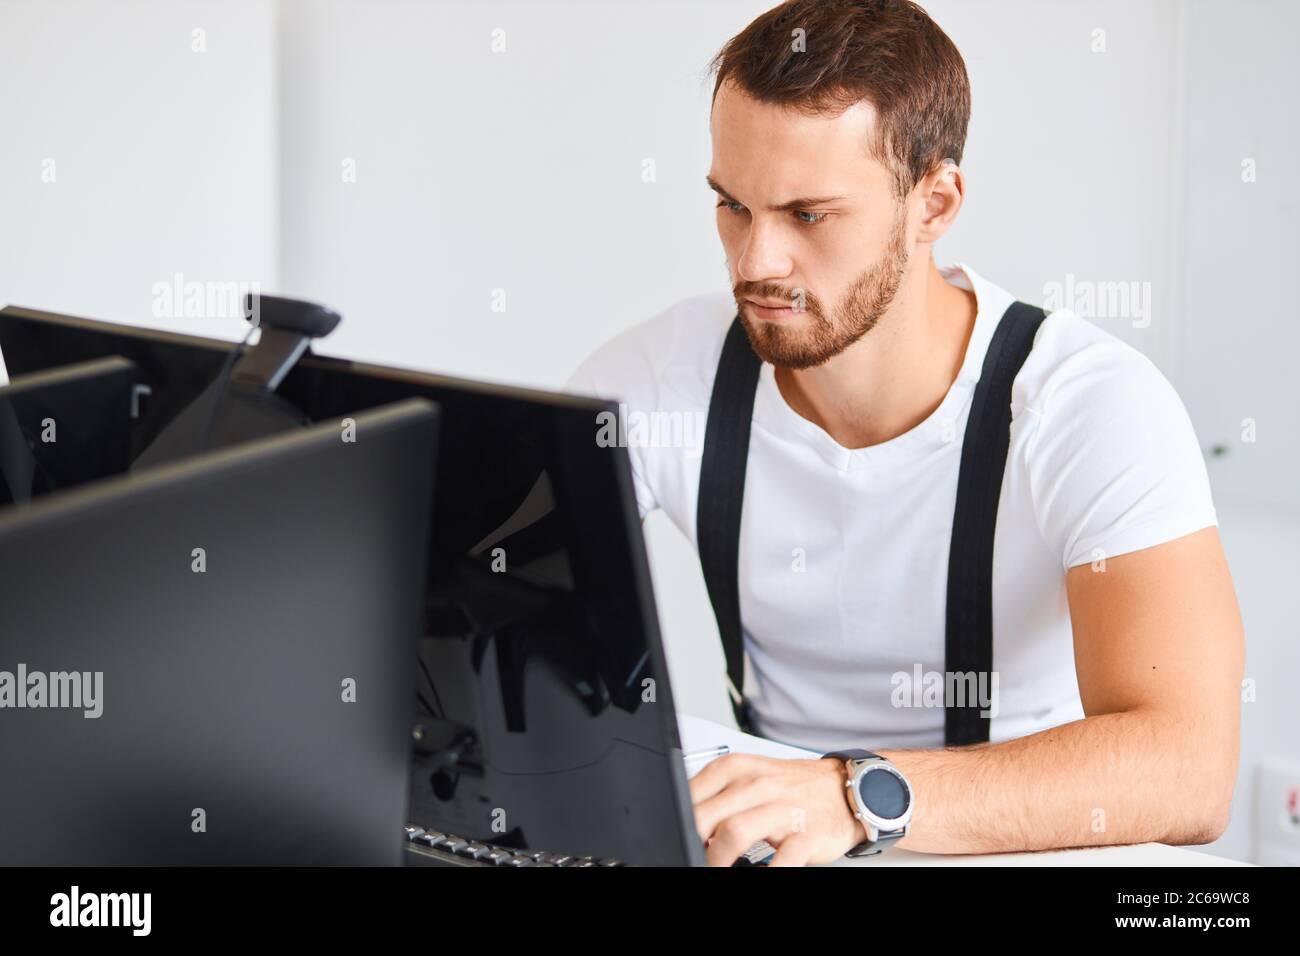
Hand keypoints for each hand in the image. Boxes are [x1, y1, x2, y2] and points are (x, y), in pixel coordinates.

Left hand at [688, 753, 866, 865]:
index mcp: (738, 769)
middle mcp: (757, 786)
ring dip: (717, 860)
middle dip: (693, 842)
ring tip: (716, 868)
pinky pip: (780, 860)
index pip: (692, 792)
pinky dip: (767, 872)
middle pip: (705, 817)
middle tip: (694, 855)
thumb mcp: (751, 776)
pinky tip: (761, 873)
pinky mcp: (806, 835)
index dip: (681, 818)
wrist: (845, 789)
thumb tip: (688, 821)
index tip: (680, 833)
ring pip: (733, 834)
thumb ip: (719, 794)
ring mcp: (782, 810)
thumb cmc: (794, 786)